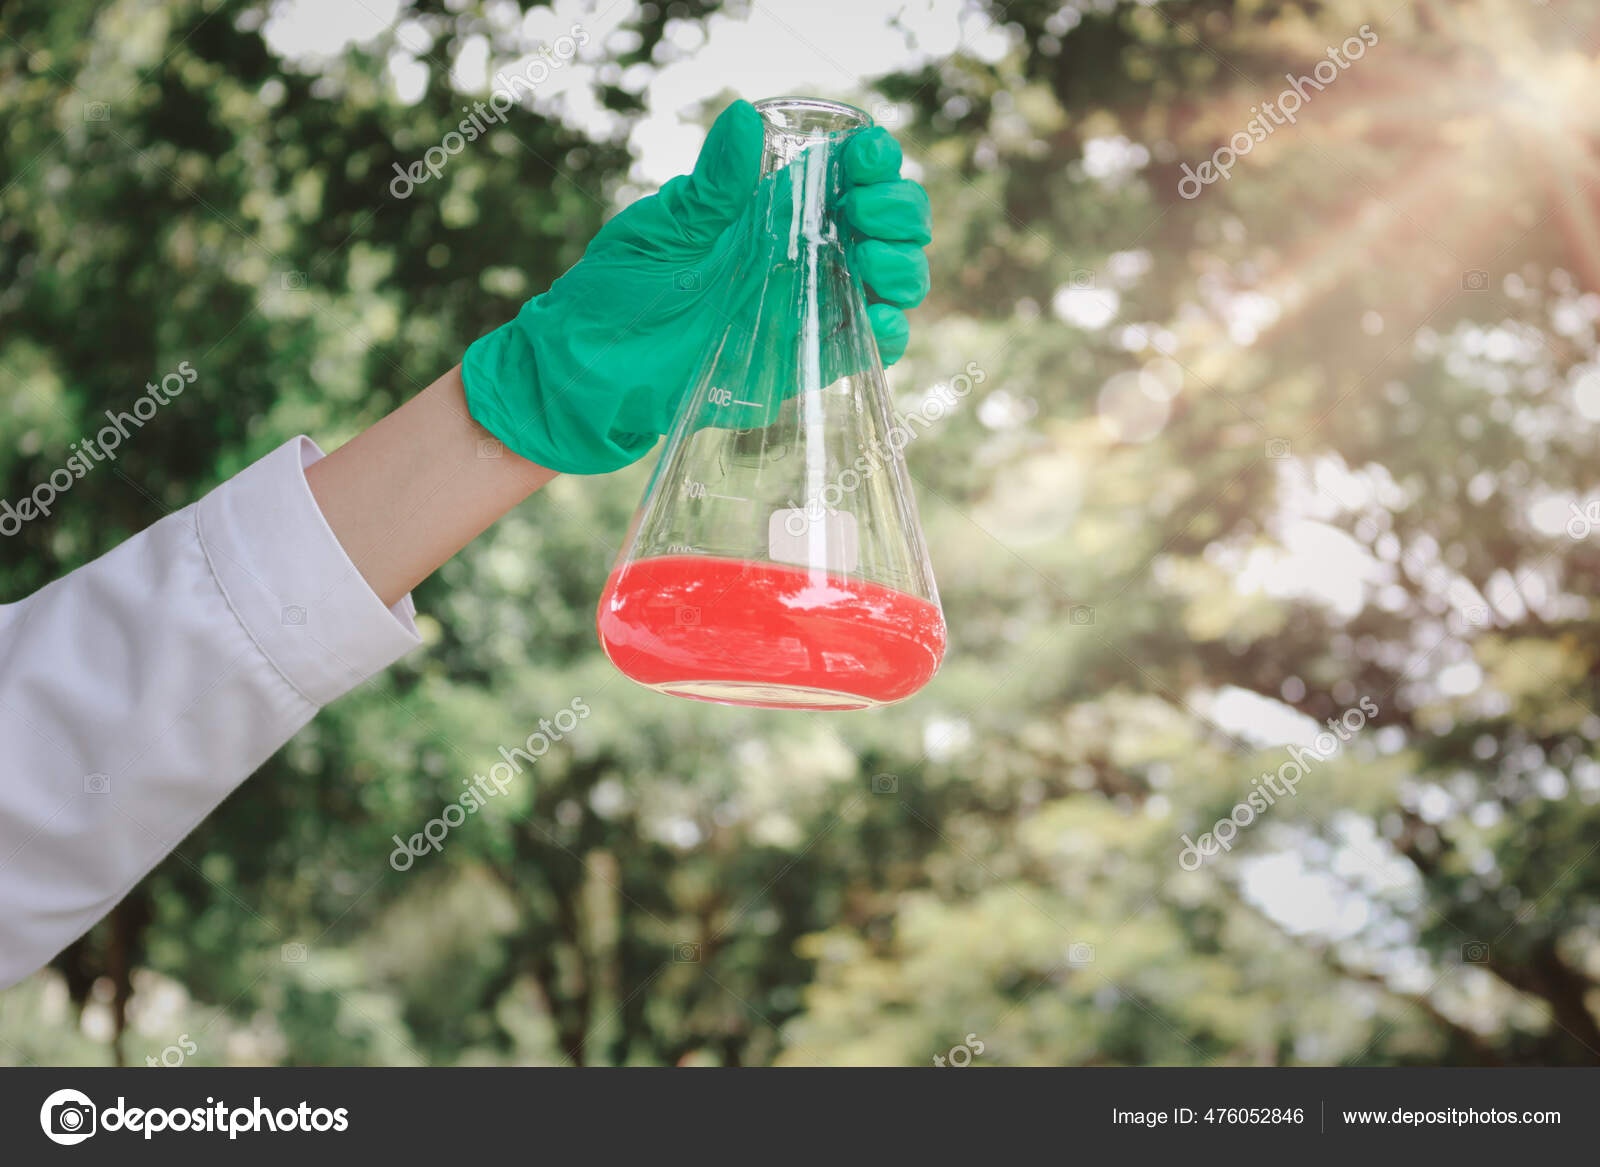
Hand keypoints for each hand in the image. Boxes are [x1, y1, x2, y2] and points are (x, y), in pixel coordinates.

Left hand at [461, 100, 932, 475]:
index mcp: (771, 210)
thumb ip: (714, 185)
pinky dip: (889, 334)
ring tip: (874, 262)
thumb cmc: (617, 293)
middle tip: (867, 216)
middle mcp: (800, 255)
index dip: (872, 161)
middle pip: (886, 225)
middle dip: (898, 211)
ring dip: (902, 267)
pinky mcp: (804, 364)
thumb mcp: (665, 230)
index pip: (846, 174)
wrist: (588, 375)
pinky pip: (866, 349)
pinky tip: (879, 320)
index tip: (867, 156)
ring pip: (889, 284)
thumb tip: (744, 118)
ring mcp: (806, 310)